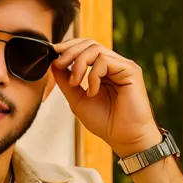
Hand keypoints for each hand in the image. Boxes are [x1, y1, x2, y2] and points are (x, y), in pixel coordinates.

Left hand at [51, 38, 161, 157]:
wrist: (124, 138)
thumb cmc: (105, 122)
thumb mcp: (77, 100)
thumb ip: (66, 82)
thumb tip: (54, 63)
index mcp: (102, 70)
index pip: (84, 48)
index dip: (68, 48)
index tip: (52, 54)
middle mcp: (113, 65)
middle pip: (89, 43)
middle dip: (70, 51)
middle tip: (59, 64)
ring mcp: (122, 66)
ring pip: (96, 49)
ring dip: (79, 64)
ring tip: (75, 83)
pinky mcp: (130, 70)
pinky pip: (105, 61)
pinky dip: (93, 76)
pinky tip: (93, 92)